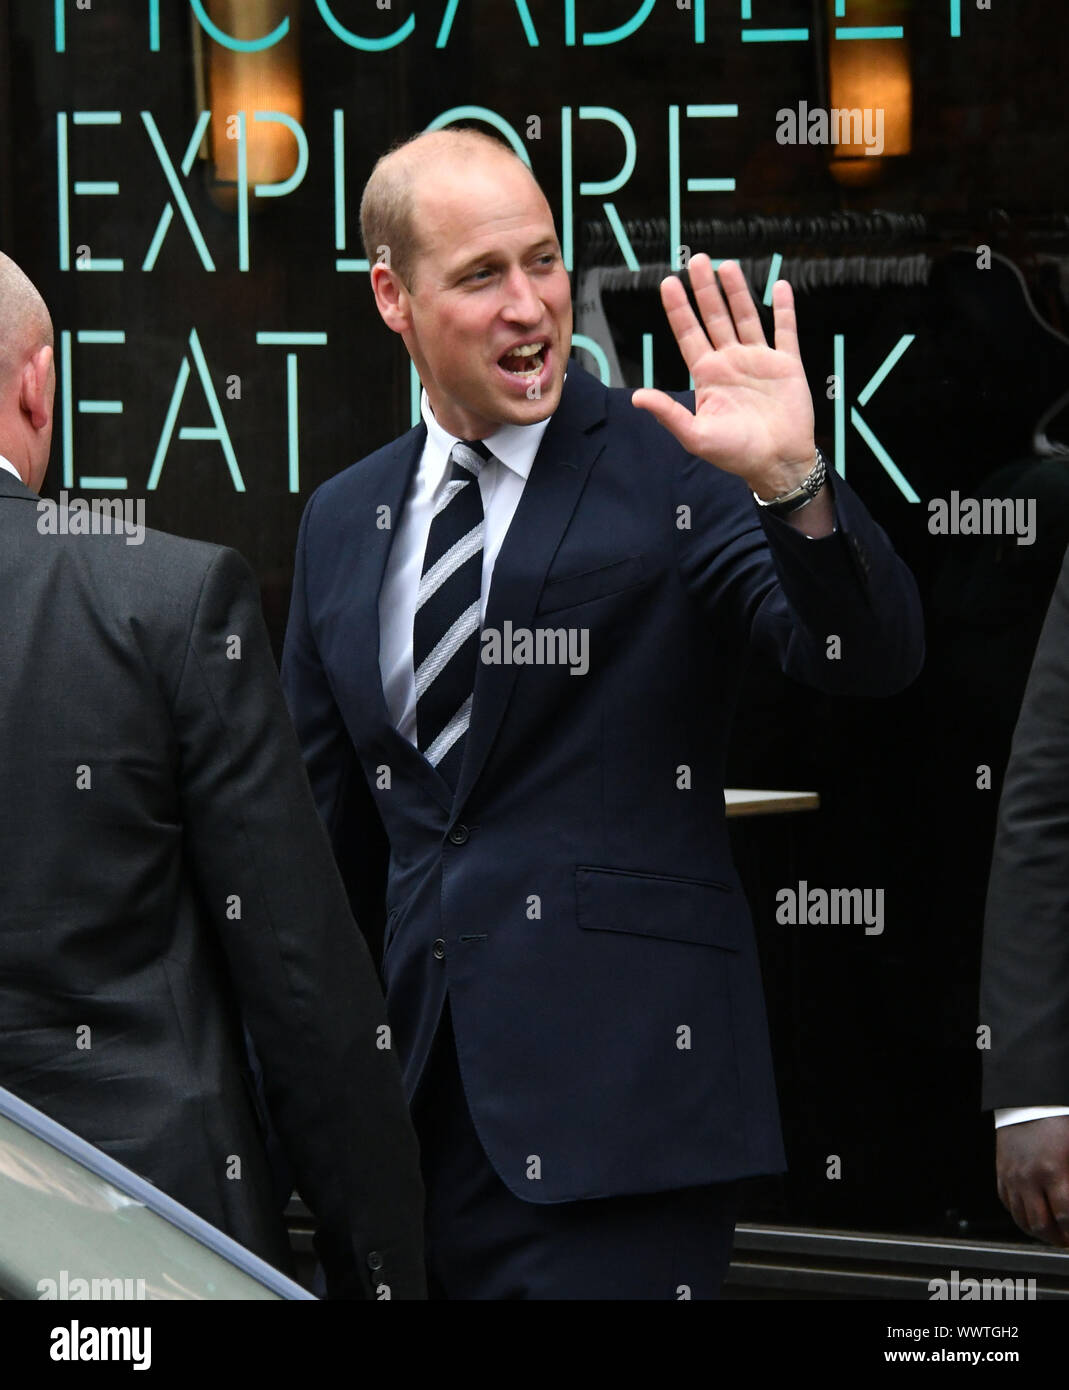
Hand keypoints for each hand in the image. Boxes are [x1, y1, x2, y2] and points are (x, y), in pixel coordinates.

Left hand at [632, 255, 816, 499]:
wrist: (777, 464)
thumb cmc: (735, 454)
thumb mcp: (696, 436)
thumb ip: (669, 414)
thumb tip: (637, 397)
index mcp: (707, 375)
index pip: (689, 334)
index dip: (678, 309)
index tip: (668, 283)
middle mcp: (731, 362)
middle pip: (714, 317)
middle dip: (704, 289)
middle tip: (696, 259)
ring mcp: (759, 360)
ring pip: (746, 317)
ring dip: (737, 291)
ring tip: (726, 265)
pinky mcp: (787, 365)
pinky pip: (785, 330)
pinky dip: (784, 309)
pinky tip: (779, 286)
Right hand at [996, 1115, 1068, 1246]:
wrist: (1028, 1100)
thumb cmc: (1058, 1121)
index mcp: (1052, 1171)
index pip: (1065, 1218)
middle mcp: (1028, 1178)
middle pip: (1041, 1226)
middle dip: (1058, 1239)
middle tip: (1067, 1240)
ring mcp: (1011, 1176)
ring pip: (1021, 1220)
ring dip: (1038, 1232)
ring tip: (1052, 1233)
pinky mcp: (1001, 1172)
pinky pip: (1008, 1204)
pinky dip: (1020, 1216)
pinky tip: (1032, 1215)